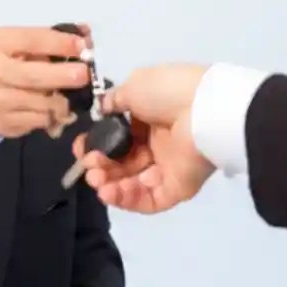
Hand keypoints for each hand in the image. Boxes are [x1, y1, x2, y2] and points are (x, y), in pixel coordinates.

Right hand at [0, 26, 90, 137]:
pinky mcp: (2, 122)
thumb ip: (52, 40)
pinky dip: (52, 117)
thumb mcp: (20, 44)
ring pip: (41, 103)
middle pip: (34, 76)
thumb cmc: (4, 63)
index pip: (33, 40)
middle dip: (63, 76)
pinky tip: (54, 111)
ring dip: (62, 101)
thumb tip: (86, 34)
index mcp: (0, 43)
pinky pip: (39, 121)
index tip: (83, 46)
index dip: (60, 43)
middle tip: (85, 75)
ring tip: (68, 97)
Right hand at [72, 64, 215, 212]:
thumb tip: (102, 109)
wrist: (204, 110)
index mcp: (150, 118)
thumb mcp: (134, 86)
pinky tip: (109, 192)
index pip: (118, 138)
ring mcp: (168, 169)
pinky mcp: (177, 189)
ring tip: (97, 181)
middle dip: (101, 166)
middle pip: (122, 163)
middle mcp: (158, 144)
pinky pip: (148, 200)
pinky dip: (126, 199)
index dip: (97, 144)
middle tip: (90, 166)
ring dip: (109, 184)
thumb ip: (115, 101)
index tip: (82, 147)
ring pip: (132, 184)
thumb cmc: (168, 93)